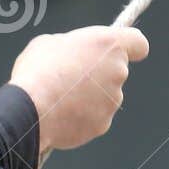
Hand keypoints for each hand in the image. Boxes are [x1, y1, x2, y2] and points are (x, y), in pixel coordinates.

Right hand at [9, 25, 149, 156]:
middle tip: (70, 78)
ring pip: (104, 98)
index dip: (131, 48)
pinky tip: (59, 117)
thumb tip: (68, 54)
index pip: (138, 43)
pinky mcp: (102, 125)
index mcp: (110, 44)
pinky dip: (80, 118)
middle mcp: (119, 72)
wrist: (29, 110)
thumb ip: (69, 46)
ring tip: (59, 100)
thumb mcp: (48, 44)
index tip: (120, 53)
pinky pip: (93, 119)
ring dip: (88, 98)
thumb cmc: (37, 71)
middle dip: (97, 74)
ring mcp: (112, 101)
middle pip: (116, 71)